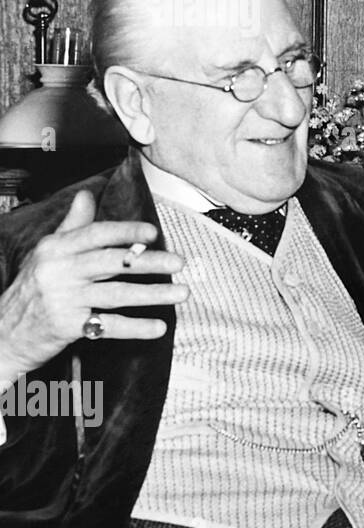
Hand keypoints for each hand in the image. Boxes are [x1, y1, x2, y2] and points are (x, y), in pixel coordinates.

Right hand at [0, 191, 188, 384]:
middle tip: (179, 262)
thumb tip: (86, 195)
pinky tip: (159, 327)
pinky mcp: (68, 327)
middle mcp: (59, 271)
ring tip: (181, 293)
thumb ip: (72, 226)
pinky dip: (136, 327)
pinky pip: (109, 326)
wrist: (4, 333)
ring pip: (117, 294)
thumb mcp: (47, 253)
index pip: (95, 235)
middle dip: (149, 262)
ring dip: (153, 294)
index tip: (152, 233)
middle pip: (111, 263)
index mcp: (56, 249)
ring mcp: (63, 300)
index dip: (126, 232)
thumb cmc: (33, 289)